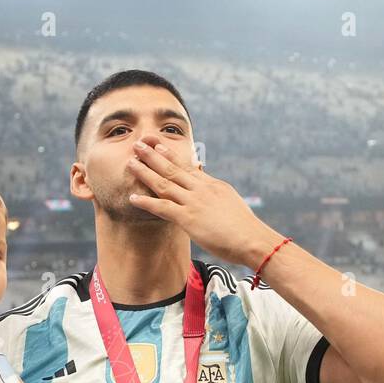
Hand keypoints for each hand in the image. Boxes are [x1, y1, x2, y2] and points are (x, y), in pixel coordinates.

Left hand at [126, 135, 281, 268]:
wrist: (253, 239)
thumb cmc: (245, 228)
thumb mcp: (231, 204)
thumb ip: (218, 195)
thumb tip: (212, 191)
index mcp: (213, 185)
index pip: (188, 167)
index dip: (171, 155)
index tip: (159, 145)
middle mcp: (201, 189)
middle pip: (173, 168)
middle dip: (153, 155)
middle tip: (138, 144)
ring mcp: (194, 202)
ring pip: (164, 183)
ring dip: (145, 172)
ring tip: (131, 162)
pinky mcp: (188, 218)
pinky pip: (162, 208)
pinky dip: (146, 202)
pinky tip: (132, 197)